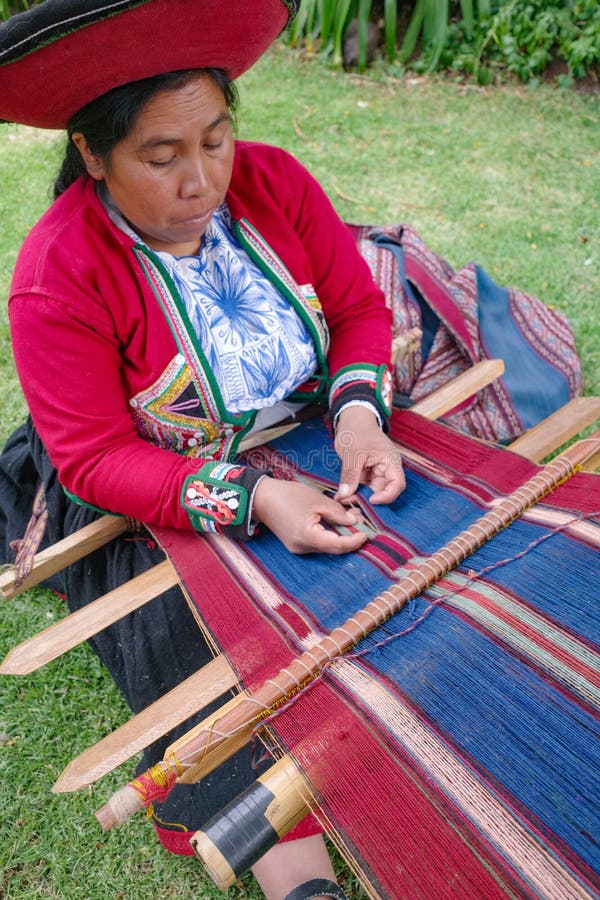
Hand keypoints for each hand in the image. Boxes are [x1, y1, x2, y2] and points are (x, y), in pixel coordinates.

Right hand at [252, 477, 367, 554]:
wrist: (260, 497)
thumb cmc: (287, 495)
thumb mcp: (317, 500)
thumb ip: (337, 512)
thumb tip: (353, 521)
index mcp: (308, 537)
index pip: (338, 545)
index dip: (355, 541)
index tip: (366, 532)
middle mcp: (303, 547)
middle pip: (333, 548)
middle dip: (349, 537)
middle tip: (361, 522)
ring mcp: (298, 548)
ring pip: (326, 546)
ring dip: (339, 535)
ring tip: (349, 518)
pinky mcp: (296, 544)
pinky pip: (317, 542)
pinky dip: (328, 534)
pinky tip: (334, 522)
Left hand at [334, 405, 405, 503]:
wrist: (351, 421)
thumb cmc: (358, 430)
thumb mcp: (353, 453)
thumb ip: (350, 474)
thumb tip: (344, 494)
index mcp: (391, 461)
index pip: (397, 484)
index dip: (387, 496)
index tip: (372, 500)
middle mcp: (385, 469)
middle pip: (383, 491)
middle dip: (368, 500)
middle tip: (351, 502)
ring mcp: (375, 473)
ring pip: (370, 492)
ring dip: (358, 498)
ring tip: (342, 499)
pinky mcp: (364, 475)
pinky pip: (360, 488)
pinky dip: (351, 492)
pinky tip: (340, 496)